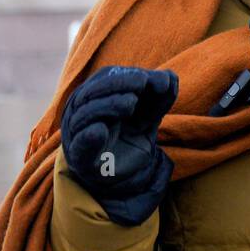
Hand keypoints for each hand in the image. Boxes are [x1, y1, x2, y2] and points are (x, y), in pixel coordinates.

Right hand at [59, 66, 176, 225]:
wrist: (123, 174)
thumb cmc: (133, 137)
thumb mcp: (149, 114)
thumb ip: (160, 96)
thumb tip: (170, 77)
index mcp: (96, 99)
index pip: (104, 79)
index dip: (125, 76)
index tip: (147, 78)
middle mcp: (83, 114)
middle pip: (91, 93)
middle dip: (118, 84)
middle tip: (141, 83)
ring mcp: (79, 136)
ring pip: (84, 115)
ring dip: (108, 105)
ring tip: (130, 103)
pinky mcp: (82, 158)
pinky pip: (79, 147)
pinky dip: (88, 138)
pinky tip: (100, 131)